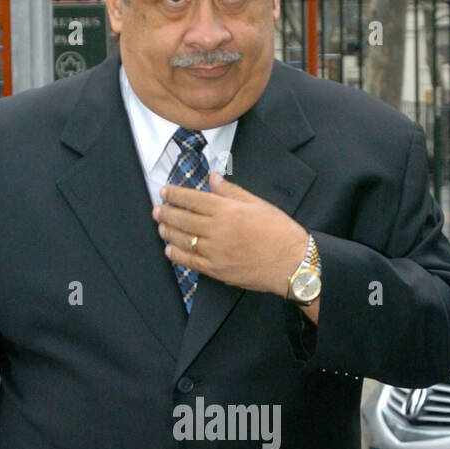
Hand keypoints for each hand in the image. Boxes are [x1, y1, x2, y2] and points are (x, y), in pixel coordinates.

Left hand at [152, 172, 308, 298]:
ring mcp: (215, 252)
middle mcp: (217, 230)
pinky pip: (190, 262)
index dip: (175, 195)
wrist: (291, 263)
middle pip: (183, 219)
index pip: (193, 199)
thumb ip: (231, 191)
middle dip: (166, 213)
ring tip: (161, 227)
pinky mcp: (217, 270)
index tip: (165, 192)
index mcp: (227, 210)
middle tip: (157, 210)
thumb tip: (213, 178)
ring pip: (183, 240)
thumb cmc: (279, 232)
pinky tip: (170, 250)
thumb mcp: (257, 204)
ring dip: (168, 232)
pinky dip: (177, 255)